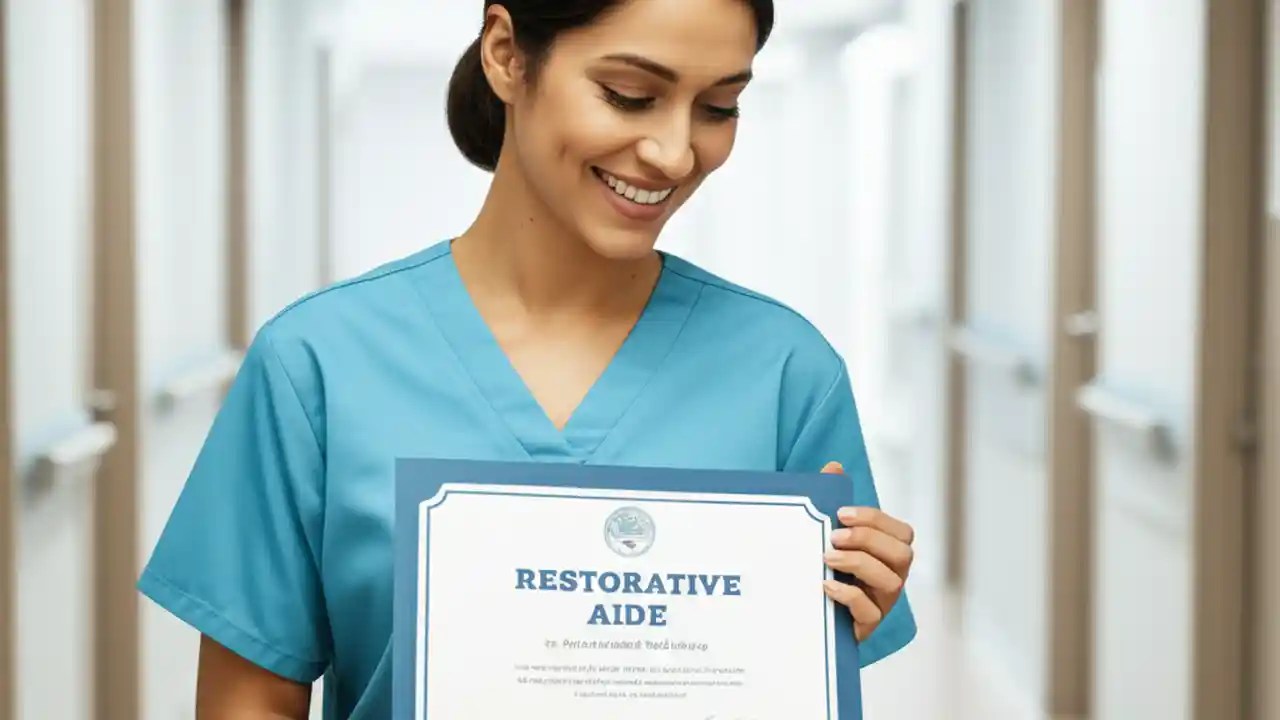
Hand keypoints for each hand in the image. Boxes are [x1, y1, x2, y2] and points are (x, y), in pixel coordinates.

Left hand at [819, 461, 914, 641]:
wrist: (805, 611)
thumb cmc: (824, 567)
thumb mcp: (825, 533)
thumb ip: (831, 500)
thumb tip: (834, 467)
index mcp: (887, 553)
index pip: (900, 531)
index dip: (875, 520)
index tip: (842, 514)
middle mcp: (891, 576)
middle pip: (903, 554)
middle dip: (869, 540)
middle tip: (834, 537)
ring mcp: (882, 602)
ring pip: (892, 581)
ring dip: (860, 564)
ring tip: (828, 557)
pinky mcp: (866, 624)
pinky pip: (870, 612)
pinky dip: (850, 595)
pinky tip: (827, 585)